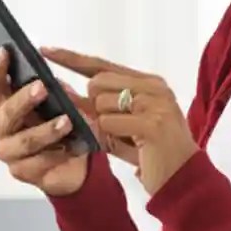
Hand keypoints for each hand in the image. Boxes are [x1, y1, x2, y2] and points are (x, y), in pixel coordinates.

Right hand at [0, 46, 88, 196]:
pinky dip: (56, 154)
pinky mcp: (22, 172)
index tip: (4, 52)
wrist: (72, 162)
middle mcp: (1, 127)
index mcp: (4, 104)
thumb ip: (48, 86)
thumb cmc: (58, 122)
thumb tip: (46, 74)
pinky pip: (38, 164)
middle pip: (5, 114)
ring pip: (23, 141)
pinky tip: (70, 147)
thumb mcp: (57, 98)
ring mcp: (9, 151)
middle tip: (42, 87)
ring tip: (67, 122)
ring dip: (45, 131)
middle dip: (23, 100)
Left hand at [42, 47, 198, 195]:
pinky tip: (133, 144)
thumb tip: (64, 94)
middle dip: (94, 107)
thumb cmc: (150, 153)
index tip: (47, 50)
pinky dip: (111, 135)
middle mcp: (153, 86)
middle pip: (97, 82)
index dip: (72, 58)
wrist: (183, 180)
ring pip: (101, 102)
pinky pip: (109, 122)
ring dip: (105, 125)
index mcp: (147, 83)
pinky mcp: (153, 122)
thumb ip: (97, 110)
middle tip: (114, 126)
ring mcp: (155, 102)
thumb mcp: (120, 127)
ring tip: (129, 138)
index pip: (102, 65)